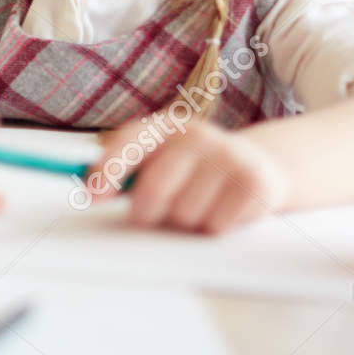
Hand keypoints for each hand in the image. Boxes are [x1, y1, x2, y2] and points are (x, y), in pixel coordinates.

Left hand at [85, 119, 288, 233]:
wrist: (262, 164)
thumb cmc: (195, 168)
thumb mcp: (162, 158)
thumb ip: (128, 171)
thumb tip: (91, 190)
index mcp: (165, 126)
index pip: (129, 142)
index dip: (108, 168)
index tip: (92, 196)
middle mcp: (196, 135)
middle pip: (156, 187)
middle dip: (146, 212)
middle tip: (150, 216)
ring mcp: (228, 156)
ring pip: (185, 213)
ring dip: (184, 222)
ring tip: (196, 206)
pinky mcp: (253, 182)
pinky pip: (215, 225)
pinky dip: (212, 228)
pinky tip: (221, 210)